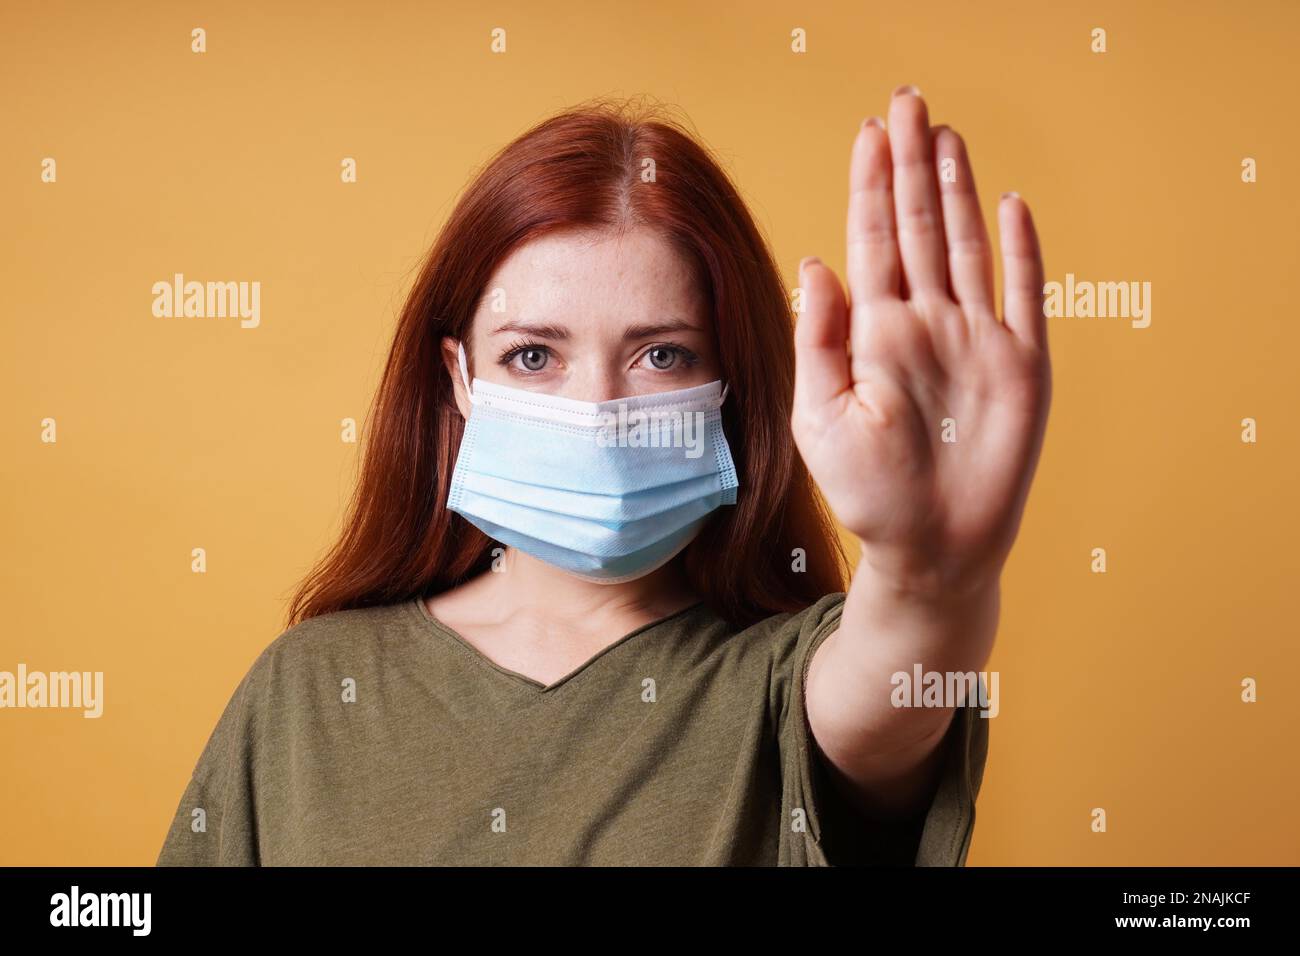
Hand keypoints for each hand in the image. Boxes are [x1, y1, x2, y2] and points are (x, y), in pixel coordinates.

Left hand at [792, 87, 1050, 597]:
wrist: (931, 550)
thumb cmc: (868, 494)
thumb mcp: (821, 419)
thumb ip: (818, 342)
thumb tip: (814, 264)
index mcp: (875, 334)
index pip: (871, 242)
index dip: (869, 186)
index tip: (868, 133)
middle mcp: (926, 325)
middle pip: (917, 228)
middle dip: (910, 165)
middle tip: (908, 103)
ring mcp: (975, 340)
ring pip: (966, 246)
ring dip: (958, 190)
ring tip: (946, 136)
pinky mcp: (1022, 366)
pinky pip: (1023, 295)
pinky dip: (1021, 250)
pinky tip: (1010, 204)